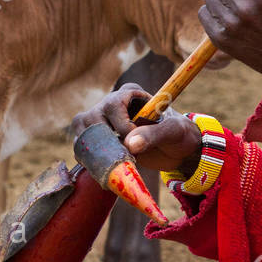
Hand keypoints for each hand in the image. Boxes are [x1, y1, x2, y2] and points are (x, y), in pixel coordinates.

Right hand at [70, 84, 201, 172]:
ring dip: (94, 151)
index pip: (113, 107)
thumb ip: (154, 134)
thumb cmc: (178, 133)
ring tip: (115, 163)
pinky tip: (105, 168)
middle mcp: (111, 103)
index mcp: (129, 93)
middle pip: (91, 119)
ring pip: (83, 132)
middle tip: (124, 157)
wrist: (178, 150)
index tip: (137, 145)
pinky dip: (90, 160)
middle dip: (105, 143)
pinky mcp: (99, 139)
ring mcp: (102, 121)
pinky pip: (83, 146)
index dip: (122, 129)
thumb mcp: (172, 131)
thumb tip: (130, 145)